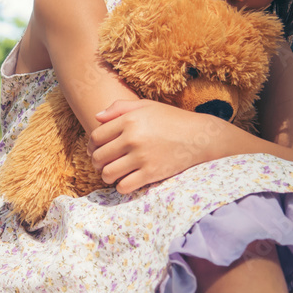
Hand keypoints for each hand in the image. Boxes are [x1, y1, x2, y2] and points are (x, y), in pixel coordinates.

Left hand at [87, 100, 225, 194]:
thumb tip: (96, 116)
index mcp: (129, 120)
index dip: (93, 146)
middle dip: (97, 162)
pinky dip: (121, 186)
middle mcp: (132, 138)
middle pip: (99, 156)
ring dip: (107, 175)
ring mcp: (141, 157)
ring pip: (108, 174)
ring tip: (115, 172)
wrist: (199, 137)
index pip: (96, 136)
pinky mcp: (151, 173)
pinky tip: (128, 180)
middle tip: (105, 163)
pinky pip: (123, 186)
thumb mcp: (146, 106)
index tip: (97, 150)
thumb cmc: (172, 120)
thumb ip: (120, 108)